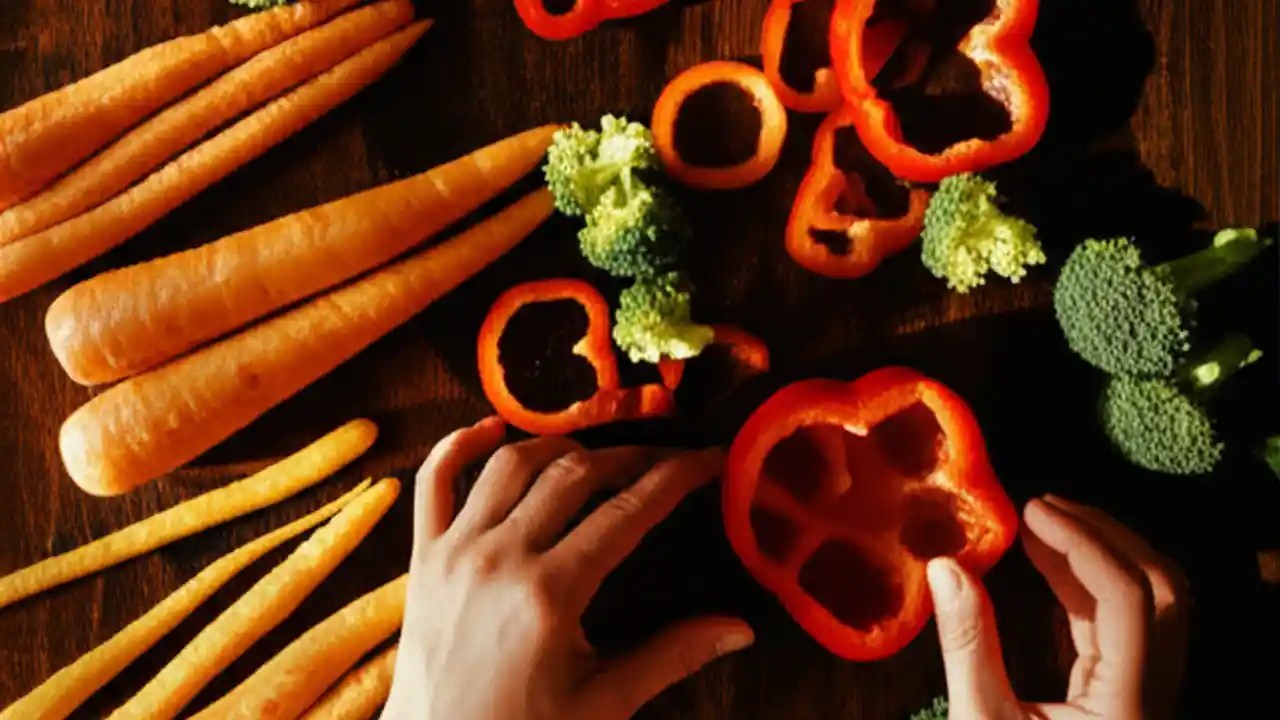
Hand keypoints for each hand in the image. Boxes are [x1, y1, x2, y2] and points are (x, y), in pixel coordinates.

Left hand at [380, 418, 753, 719]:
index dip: (676, 477)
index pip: (628, 511)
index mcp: (550, 594)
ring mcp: (455, 550)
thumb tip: (740, 629)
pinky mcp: (422, 555)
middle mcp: (501, 558)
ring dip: (558, 447)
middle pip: (575, 474)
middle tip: (663, 461)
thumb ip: (671, 656)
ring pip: (510, 464)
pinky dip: (459, 445)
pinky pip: (435, 480)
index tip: (708, 459)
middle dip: (629, 457)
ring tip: (593, 458)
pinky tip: (492, 430)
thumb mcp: (603, 703)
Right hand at [927, 495, 1188, 719]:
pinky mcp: (1134, 700)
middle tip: (1044, 507)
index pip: (1128, 599)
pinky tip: (1049, 570)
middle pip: (1164, 592)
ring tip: (1045, 528)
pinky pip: (1131, 628)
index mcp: (1127, 706)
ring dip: (1105, 556)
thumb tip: (943, 567)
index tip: (1030, 510)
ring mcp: (1153, 698)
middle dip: (1106, 536)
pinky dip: (1093, 589)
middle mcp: (1157, 697)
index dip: (1082, 543)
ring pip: (1157, 606)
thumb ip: (968, 644)